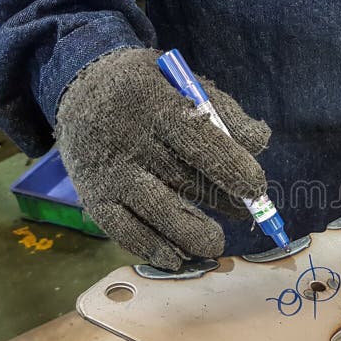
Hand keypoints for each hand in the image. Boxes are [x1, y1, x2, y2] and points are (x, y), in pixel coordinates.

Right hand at [56, 48, 270, 268]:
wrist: (79, 87)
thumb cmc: (148, 89)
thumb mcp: (186, 83)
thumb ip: (225, 112)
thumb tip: (260, 143)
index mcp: (157, 107)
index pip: (198, 140)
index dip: (231, 166)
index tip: (256, 187)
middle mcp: (131, 142)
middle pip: (181, 180)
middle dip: (220, 203)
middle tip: (245, 216)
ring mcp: (111, 173)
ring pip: (156, 212)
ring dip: (192, 234)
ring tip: (215, 242)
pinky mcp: (94, 196)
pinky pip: (124, 231)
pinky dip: (153, 248)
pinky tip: (177, 257)